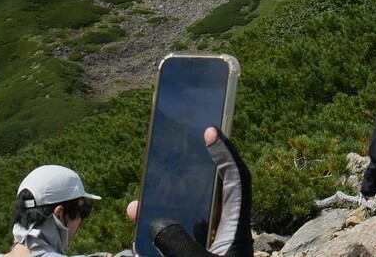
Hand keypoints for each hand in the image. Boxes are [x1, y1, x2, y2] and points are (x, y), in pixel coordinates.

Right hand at [127, 128, 251, 256]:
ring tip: (138, 204)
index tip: (211, 132)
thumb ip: (178, 243)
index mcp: (236, 230)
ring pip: (187, 219)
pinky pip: (175, 240)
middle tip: (171, 157)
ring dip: (162, 210)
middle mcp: (224, 234)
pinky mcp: (193, 256)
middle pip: (209, 195)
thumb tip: (157, 222)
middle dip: (188, 177)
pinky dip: (155, 236)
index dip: (227, 155)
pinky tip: (138, 227)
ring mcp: (208, 247)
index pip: (238, 181)